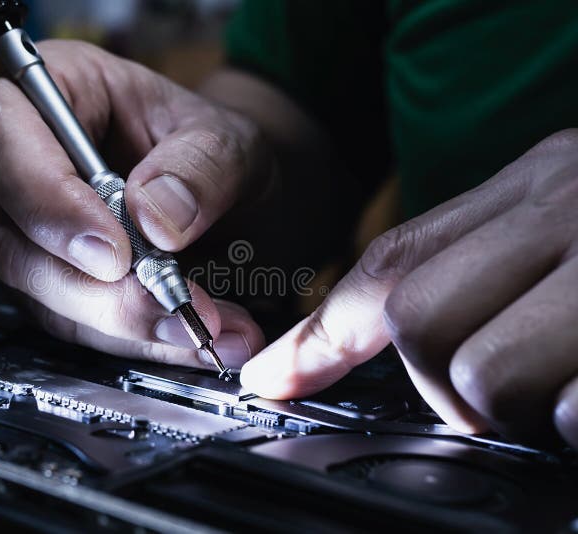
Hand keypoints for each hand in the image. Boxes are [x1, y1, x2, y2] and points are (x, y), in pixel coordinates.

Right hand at [0, 40, 266, 368]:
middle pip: (16, 239)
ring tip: (198, 327)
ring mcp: (31, 233)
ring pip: (44, 297)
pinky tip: (187, 339)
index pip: (3, 143)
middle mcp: (24, 167)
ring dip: (122, 324)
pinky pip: (78, 328)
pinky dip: (136, 340)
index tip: (111, 253)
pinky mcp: (54, 286)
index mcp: (53, 95)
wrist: (228, 193)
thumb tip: (154, 219)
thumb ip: (199, 169)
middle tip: (168, 307)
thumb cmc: (212, 149)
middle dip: (93, 289)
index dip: (46, 203)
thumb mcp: (228, 142)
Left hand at [241, 129, 577, 447]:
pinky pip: (568, 410)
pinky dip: (572, 419)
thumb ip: (483, 260)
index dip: (320, 333)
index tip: (270, 377)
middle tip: (487, 392)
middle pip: (414, 320)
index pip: (392, 259)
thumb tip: (404, 329)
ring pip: (477, 375)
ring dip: (505, 405)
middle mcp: (558, 212)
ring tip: (555, 384)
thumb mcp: (566, 218)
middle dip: (436, 382)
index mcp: (531, 186)